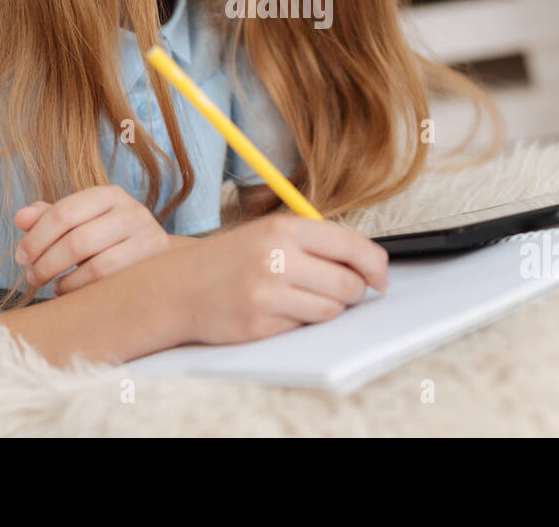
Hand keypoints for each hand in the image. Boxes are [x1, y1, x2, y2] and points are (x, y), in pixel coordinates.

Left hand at [14, 184, 175, 294]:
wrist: (159, 259)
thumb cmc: (109, 239)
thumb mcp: (80, 223)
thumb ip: (49, 218)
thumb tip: (20, 218)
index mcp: (109, 194)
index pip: (64, 212)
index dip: (36, 237)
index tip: (21, 257)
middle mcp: (132, 212)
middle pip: (77, 240)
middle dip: (46, 263)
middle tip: (31, 277)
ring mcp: (148, 239)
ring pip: (96, 266)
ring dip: (64, 281)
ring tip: (51, 285)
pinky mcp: (155, 266)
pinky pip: (112, 284)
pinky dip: (83, 291)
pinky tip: (70, 291)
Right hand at [173, 212, 390, 345]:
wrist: (177, 287)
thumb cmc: (229, 259)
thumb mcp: (268, 234)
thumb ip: (315, 243)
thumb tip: (367, 266)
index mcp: (284, 229)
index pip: (351, 246)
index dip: (375, 265)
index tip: (381, 277)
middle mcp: (277, 259)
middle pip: (348, 285)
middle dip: (353, 292)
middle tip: (341, 291)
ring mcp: (267, 294)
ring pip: (331, 311)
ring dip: (327, 309)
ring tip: (303, 299)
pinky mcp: (259, 326)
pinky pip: (303, 330)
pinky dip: (298, 324)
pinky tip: (276, 311)